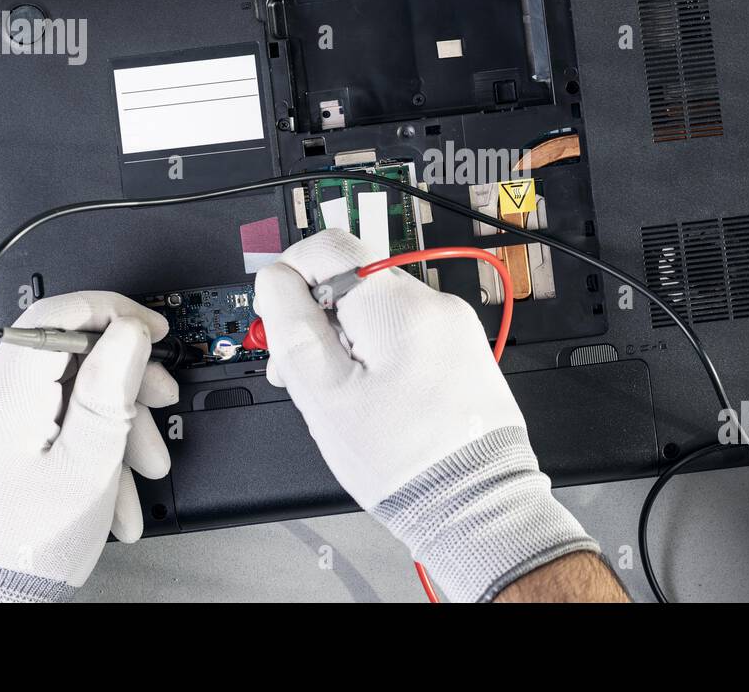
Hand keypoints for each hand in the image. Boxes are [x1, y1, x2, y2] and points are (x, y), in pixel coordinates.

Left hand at [0, 292, 177, 601]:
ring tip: (143, 463)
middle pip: (66, 356)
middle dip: (124, 380)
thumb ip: (108, 393)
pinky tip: (112, 480)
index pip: (53, 316)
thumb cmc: (30, 551)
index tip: (150, 328)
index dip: (112, 311)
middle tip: (159, 400)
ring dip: (113, 421)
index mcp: (1, 404)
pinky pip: (48, 420)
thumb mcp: (88, 469)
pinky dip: (87, 442)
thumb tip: (127, 333)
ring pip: (64, 391)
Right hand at [255, 229, 597, 601]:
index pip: (328, 246)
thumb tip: (275, 277)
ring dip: (346, 341)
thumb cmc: (402, 460)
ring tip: (344, 396)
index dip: (290, 276)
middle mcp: (434, 305)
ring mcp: (453, 327)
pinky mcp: (460, 349)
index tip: (282, 320)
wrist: (473, 503)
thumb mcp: (325, 395)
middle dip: (317, 320)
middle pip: (351, 280)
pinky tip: (374, 398)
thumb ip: (292, 326)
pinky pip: (404, 332)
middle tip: (304, 375)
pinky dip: (378, 355)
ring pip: (375, 309)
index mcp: (398, 307)